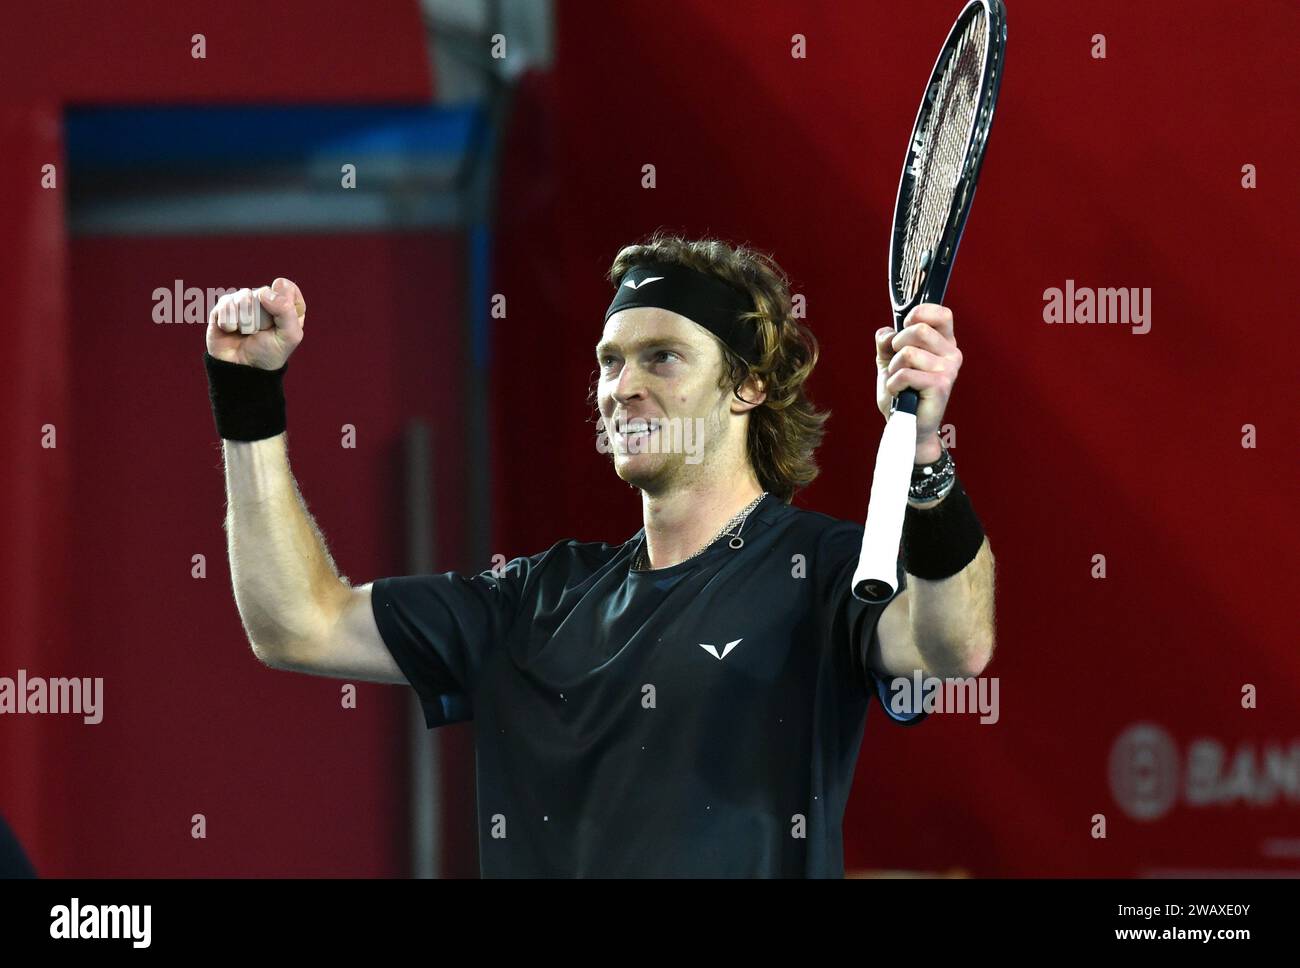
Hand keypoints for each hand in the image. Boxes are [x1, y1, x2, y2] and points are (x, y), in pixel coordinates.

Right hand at [206, 278, 305, 369]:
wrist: (241, 369)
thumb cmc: (269, 353)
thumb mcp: (289, 336)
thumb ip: (286, 310)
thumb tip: (264, 292)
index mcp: (286, 307)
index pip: (286, 287)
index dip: (282, 299)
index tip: (278, 318)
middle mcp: (265, 301)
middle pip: (264, 292)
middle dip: (262, 317)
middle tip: (261, 331)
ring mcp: (243, 303)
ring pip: (243, 296)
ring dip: (245, 320)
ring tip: (246, 332)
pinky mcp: (224, 308)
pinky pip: (225, 304)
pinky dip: (229, 321)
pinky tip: (231, 330)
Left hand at [874, 303, 961, 446]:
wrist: (905, 425)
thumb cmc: (901, 392)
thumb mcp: (889, 360)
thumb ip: (886, 341)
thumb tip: (886, 333)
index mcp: (944, 343)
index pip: (942, 313)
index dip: (919, 315)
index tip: (905, 327)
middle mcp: (951, 354)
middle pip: (919, 330)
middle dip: (897, 345)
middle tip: (898, 363)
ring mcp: (948, 369)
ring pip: (908, 352)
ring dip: (894, 369)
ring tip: (900, 382)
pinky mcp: (940, 385)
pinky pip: (905, 373)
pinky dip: (894, 384)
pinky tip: (901, 393)